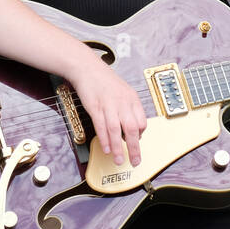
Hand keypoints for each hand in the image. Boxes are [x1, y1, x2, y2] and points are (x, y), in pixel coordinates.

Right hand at [67, 52, 147, 167]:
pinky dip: (104, 139)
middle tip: (135, 160)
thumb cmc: (105, 81)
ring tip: (119, 160)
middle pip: (132, 129)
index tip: (135, 143)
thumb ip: (129, 109)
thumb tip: (132, 128)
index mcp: (133, 99)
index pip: (142, 122)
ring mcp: (109, 104)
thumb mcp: (124, 92)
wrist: (88, 68)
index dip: (140, 135)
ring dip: (118, 148)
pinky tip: (107, 149)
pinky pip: (101, 126)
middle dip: (134, 148)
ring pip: (116, 130)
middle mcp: (123, 102)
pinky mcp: (95, 106)